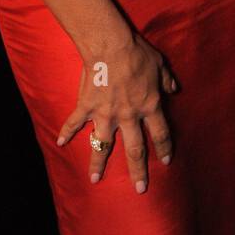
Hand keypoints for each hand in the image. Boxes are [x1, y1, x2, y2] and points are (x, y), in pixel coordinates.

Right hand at [56, 33, 178, 188]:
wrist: (110, 46)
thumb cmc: (137, 52)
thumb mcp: (160, 64)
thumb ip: (167, 79)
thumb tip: (174, 88)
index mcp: (149, 106)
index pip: (160, 133)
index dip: (164, 148)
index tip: (166, 162)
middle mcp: (129, 116)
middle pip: (135, 149)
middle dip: (138, 171)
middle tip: (140, 189)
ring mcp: (106, 114)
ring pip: (103, 145)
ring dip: (98, 163)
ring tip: (95, 180)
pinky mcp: (87, 107)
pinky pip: (74, 123)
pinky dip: (66, 132)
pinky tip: (60, 143)